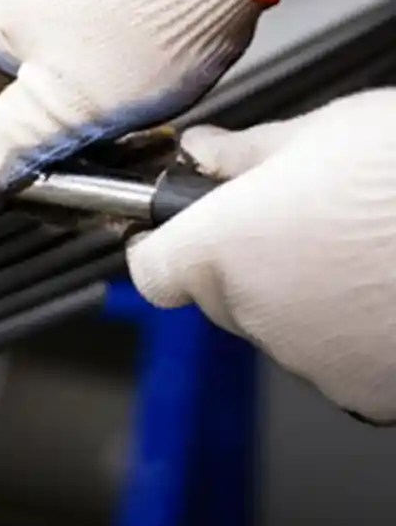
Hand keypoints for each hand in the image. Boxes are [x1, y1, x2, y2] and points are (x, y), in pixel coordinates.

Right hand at [0, 0, 275, 215]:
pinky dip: (90, 118)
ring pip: (22, 105)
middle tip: (64, 181)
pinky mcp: (76, 18)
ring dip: (64, 144)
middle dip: (17, 159)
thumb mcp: (65, 106)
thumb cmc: (148, 10)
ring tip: (118, 151)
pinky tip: (133, 129)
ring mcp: (35, 15)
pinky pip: (61, 86)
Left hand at [129, 89, 395, 422]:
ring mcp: (311, 360)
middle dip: (247, 264)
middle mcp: (254, 313)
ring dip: (306, 300)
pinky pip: (339, 362)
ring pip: (282, 329)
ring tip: (365, 252)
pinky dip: (354, 335)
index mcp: (223, 248)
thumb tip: (205, 151)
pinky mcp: (365, 393)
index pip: (154, 270)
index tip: (176, 233)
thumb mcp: (326, 131)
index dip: (163, 248)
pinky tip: (389, 291)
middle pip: (221, 297)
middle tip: (305, 224)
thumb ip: (247, 152)